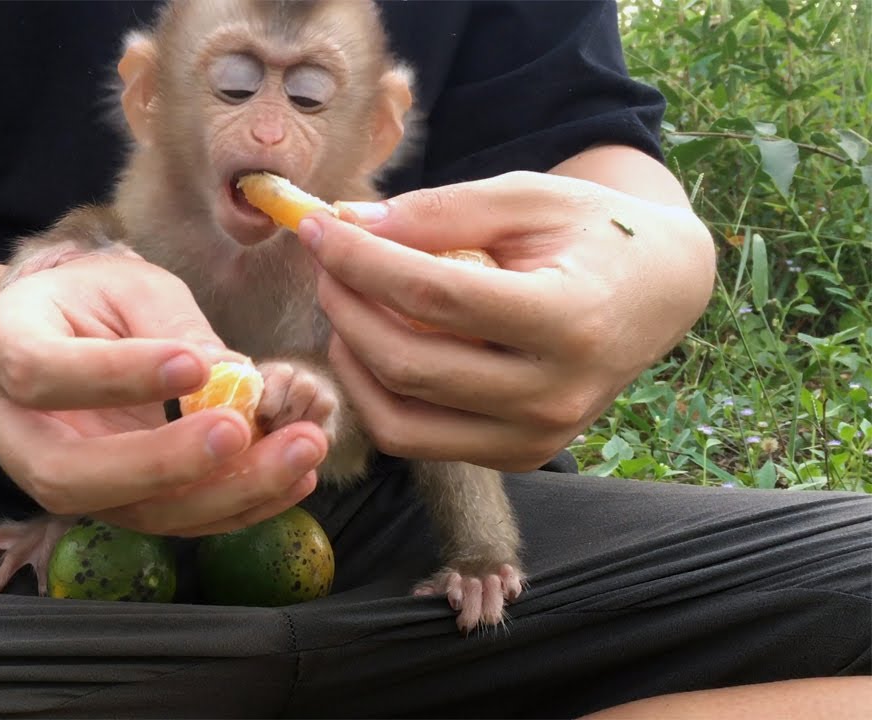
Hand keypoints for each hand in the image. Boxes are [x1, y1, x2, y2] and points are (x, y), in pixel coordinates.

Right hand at [0, 251, 324, 535]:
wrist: (66, 335)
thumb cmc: (95, 299)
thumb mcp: (130, 286)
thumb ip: (171, 326)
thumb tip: (233, 378)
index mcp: (5, 345)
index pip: (42, 372)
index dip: (116, 377)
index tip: (196, 364)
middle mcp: (12, 429)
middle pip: (67, 473)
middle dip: (162, 463)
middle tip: (240, 431)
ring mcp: (55, 478)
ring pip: (123, 511)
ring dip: (220, 493)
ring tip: (298, 453)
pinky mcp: (108, 505)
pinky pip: (168, 521)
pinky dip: (236, 505)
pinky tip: (292, 477)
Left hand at [297, 167, 714, 470]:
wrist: (658, 291)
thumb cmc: (591, 233)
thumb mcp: (525, 198)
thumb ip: (439, 211)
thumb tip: (349, 224)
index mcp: (569, 320)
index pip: (432, 295)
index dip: (360, 260)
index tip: (317, 227)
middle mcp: (555, 394)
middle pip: (408, 363)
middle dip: (345, 307)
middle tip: (326, 263)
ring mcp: (537, 436)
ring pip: (401, 420)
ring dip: (352, 358)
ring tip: (343, 303)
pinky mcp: (519, 456)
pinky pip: (420, 439)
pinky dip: (380, 394)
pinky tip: (373, 343)